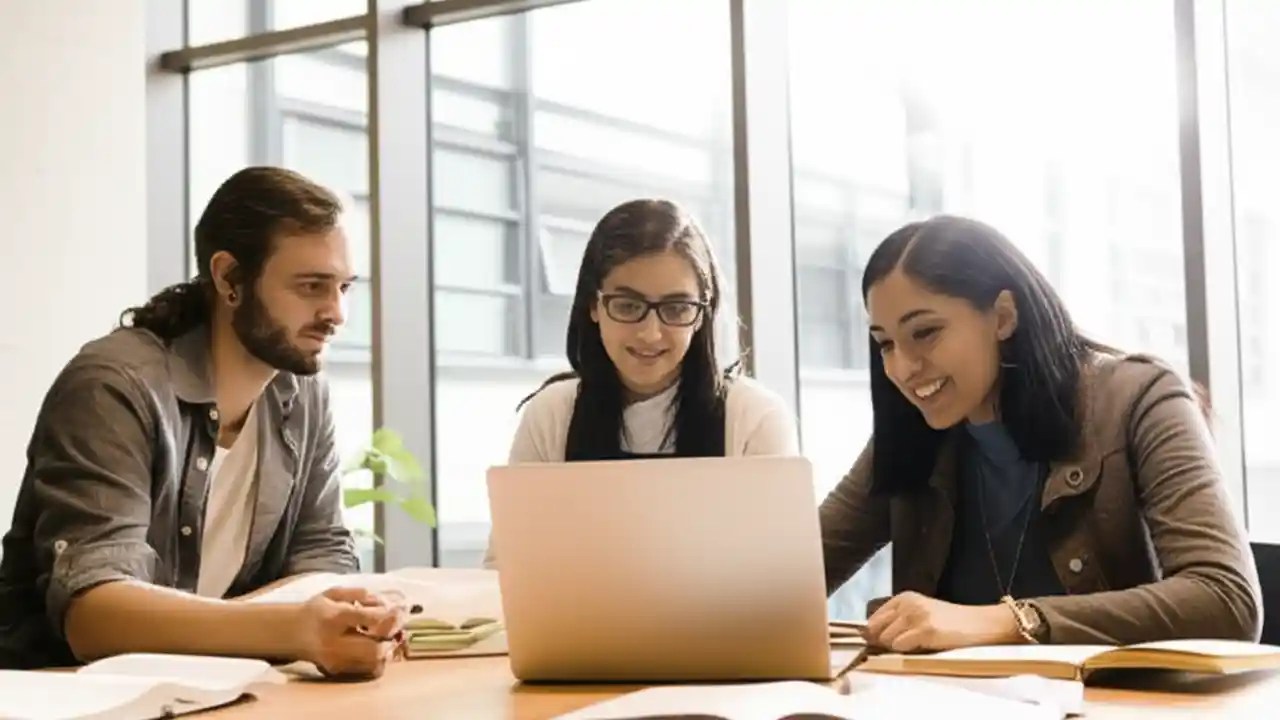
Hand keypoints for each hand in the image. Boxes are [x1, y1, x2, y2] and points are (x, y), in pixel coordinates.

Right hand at [292, 586, 408, 678]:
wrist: (292, 633)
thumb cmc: (317, 610)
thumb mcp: (335, 593)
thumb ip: (361, 594)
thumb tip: (386, 603)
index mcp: (333, 618)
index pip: (369, 619)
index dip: (391, 615)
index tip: (400, 610)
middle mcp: (333, 643)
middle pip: (374, 649)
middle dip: (391, 637)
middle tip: (397, 627)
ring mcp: (335, 661)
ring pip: (374, 663)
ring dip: (388, 650)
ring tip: (387, 637)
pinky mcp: (337, 672)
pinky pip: (367, 670)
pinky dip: (379, 660)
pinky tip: (376, 647)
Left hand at [865, 591, 1018, 652]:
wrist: (979, 624)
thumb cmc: (950, 623)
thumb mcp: (920, 613)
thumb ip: (897, 621)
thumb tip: (870, 637)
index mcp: (904, 598)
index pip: (873, 619)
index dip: (874, 635)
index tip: (879, 645)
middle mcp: (907, 604)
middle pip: (876, 631)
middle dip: (883, 643)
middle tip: (902, 647)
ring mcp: (916, 615)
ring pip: (887, 639)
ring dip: (896, 648)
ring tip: (916, 645)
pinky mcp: (926, 629)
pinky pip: (901, 646)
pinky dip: (907, 651)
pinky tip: (922, 647)